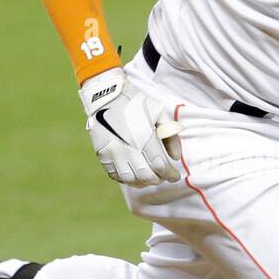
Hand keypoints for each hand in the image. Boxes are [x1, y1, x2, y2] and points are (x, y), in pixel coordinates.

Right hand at [79, 67, 181, 185]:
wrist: (105, 95)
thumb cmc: (136, 102)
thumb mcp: (158, 111)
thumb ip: (170, 134)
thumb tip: (175, 157)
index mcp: (144, 136)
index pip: (160, 165)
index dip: (170, 174)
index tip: (175, 176)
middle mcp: (127, 146)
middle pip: (146, 176)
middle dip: (158, 179)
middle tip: (163, 176)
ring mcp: (113, 152)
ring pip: (130, 179)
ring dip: (143, 182)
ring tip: (149, 177)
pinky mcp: (102, 154)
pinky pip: (115, 175)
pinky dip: (127, 179)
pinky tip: (134, 174)